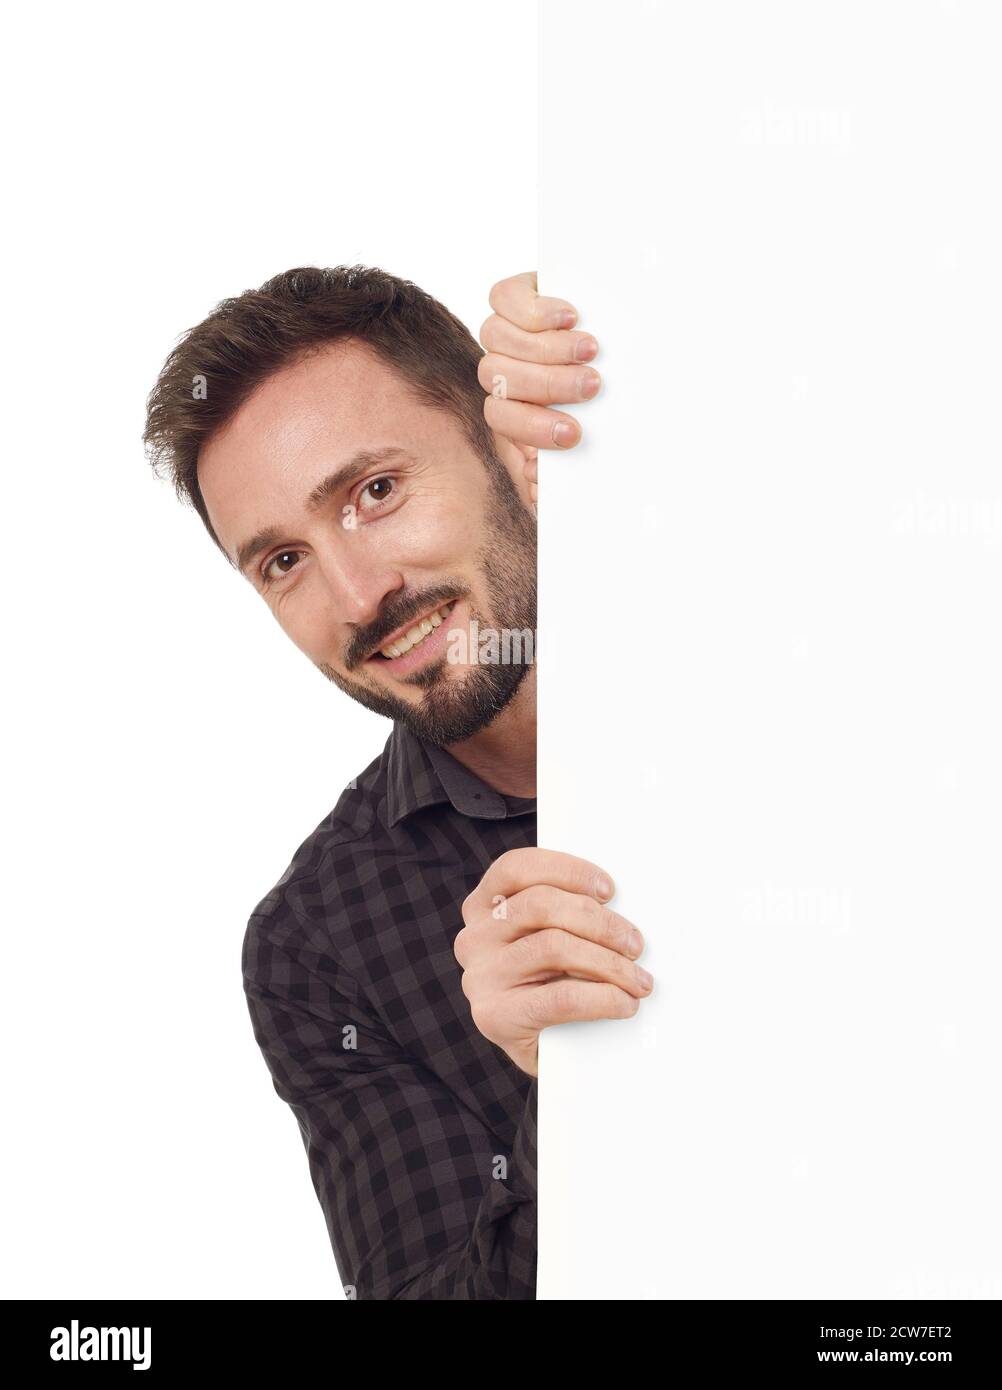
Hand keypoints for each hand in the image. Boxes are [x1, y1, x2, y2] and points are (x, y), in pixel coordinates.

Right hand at [453, 847, 651, 1077]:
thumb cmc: (553, 985)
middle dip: (600, 922)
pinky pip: (560, 997)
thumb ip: (565, 913)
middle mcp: (474, 938)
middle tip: (635, 943)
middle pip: (542, 906)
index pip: (516, 868)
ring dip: (609, 962)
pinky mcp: (495, 1016)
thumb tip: (617, 900)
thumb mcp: (550, 938)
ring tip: (638, 980)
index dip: (566, 870)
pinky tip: (624, 1004)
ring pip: (554, 947)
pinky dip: (602, 998)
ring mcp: (480, 977)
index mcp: (483, 907)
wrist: (545, 1056)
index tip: (608, 890)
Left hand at [479, 271, 601, 507]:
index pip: (501, 417)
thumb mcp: (597, 426)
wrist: (630, 322)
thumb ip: (570, 462)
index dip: (530, 427)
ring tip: (590, 350)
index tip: (573, 433)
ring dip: (547, 349)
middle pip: (497, 379)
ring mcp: (506, 331)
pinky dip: (535, 309)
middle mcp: (504, 369)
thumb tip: (539, 487)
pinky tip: (569, 317)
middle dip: (547, 386)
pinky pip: (503, 299)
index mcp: (516, 404)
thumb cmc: (612, 386)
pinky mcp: (516, 294)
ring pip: (497, 342)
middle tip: (592, 385)